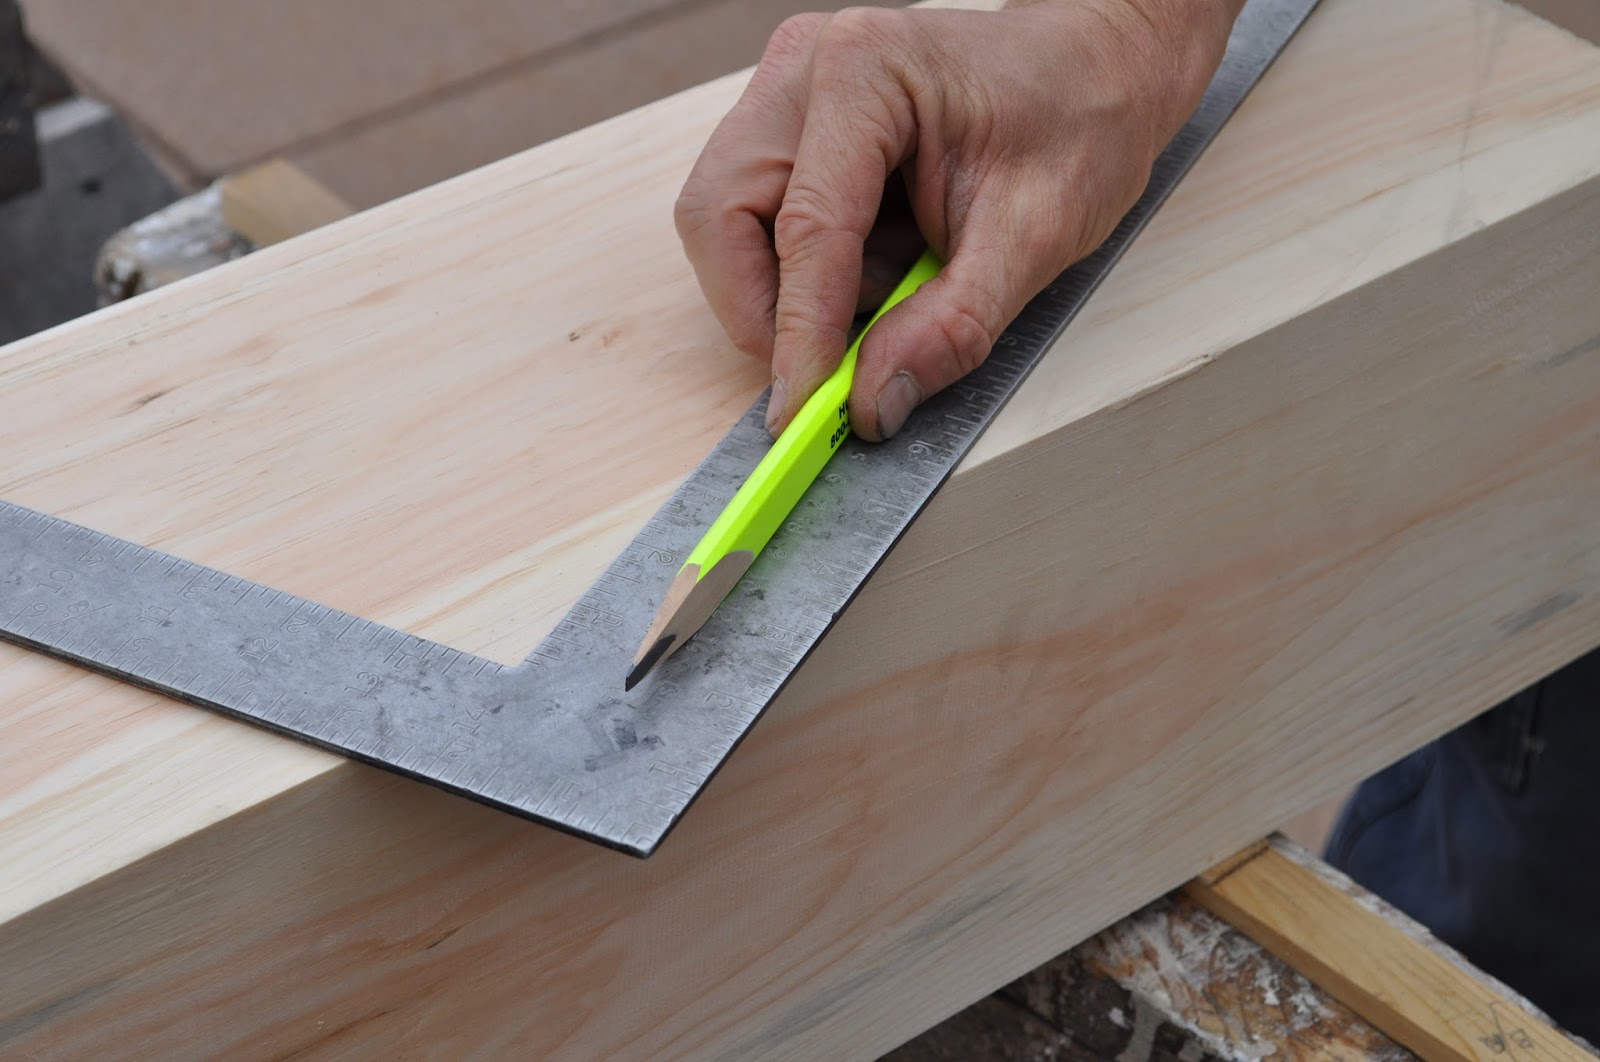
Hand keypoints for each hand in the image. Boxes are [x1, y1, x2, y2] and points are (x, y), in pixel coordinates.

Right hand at [674, 0, 1241, 438]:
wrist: (1094, 71)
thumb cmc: (1077, 123)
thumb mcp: (1037, 238)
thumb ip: (952, 326)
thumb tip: (873, 403)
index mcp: (868, 72)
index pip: (805, 228)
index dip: (798, 334)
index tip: (800, 415)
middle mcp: (807, 68)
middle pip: (723, 218)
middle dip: (769, 311)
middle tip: (834, 366)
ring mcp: (787, 92)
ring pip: (725, 223)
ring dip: (788, 289)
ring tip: (889, 284)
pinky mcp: (788, 125)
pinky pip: (752, 219)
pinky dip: (801, 270)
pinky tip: (876, 260)